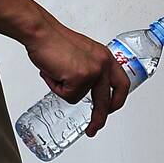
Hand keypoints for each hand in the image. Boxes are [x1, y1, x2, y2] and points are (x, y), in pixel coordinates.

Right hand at [24, 18, 129, 136]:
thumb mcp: (82, 55)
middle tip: (93, 129)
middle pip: (106, 100)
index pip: (121, 83)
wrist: (42, 33)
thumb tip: (86, 88)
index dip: (118, 99)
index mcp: (106, 58)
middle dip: (99, 118)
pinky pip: (67, 95)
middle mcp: (104, 64)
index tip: (110, 109)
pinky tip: (53, 72)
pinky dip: (56, 87)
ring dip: (63, 89)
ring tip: (55, 72)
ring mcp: (94, 71)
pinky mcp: (81, 77)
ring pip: (78, 98)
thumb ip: (89, 69)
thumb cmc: (55, 41)